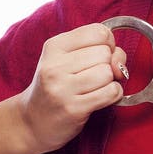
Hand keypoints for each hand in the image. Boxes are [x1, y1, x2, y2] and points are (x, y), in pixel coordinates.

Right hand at [19, 24, 126, 152]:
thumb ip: (99, 50)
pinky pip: (111, 93)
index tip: (98, 56)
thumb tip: (119, 62)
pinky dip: (114, 95)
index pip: (98, 32)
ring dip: (110, 82)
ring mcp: (62, 88)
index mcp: (54, 46)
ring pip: (108, 73)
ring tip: (94, 88)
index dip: (108, 44)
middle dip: (108, 65)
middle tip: (95, 76)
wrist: (33, 121)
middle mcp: (55, 66)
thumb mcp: (68, 59)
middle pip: (105, 53)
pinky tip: (100, 98)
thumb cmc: (57, 86)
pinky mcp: (73, 108)